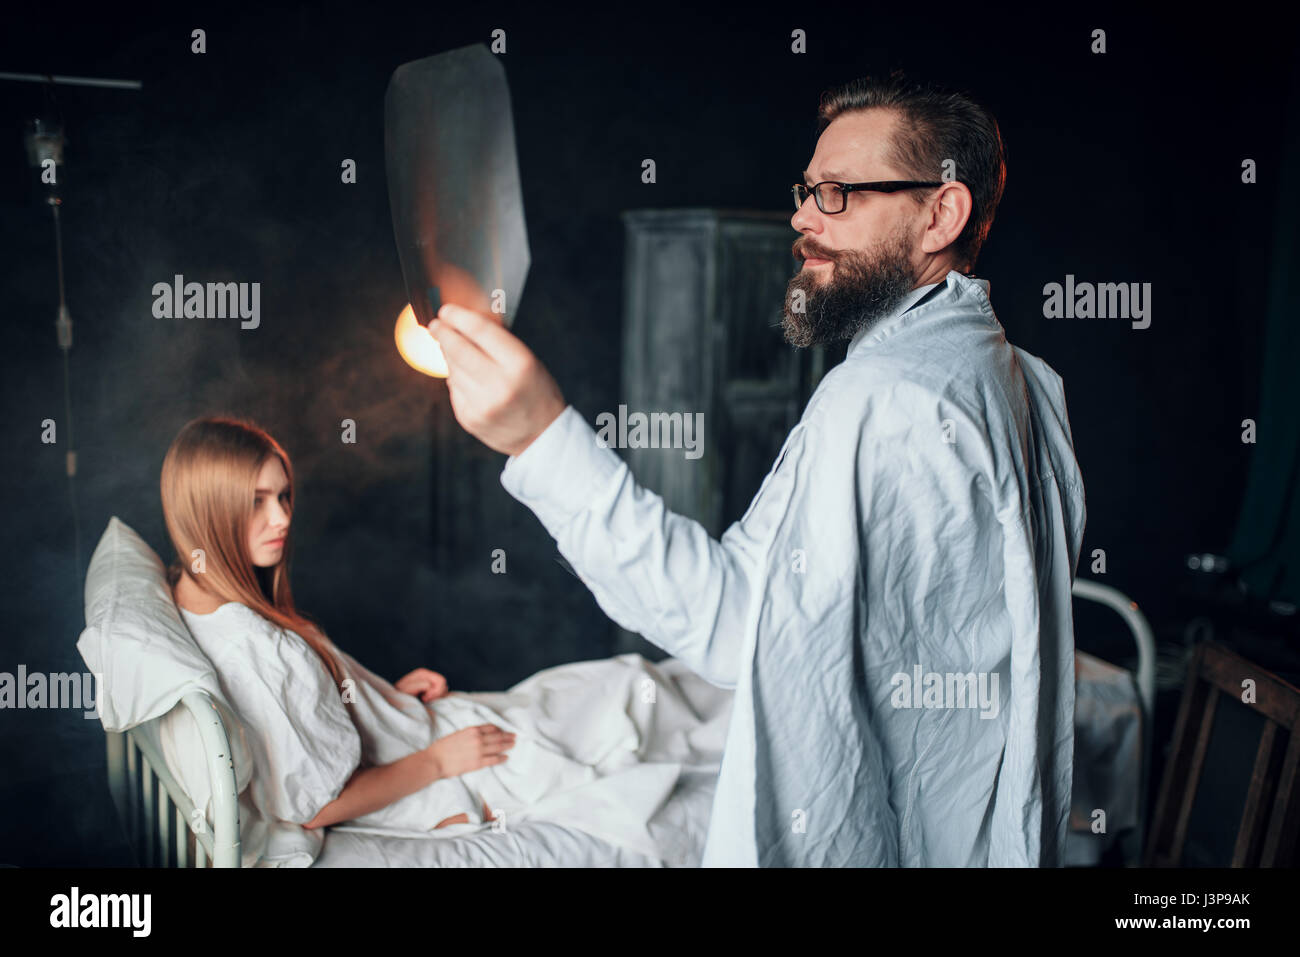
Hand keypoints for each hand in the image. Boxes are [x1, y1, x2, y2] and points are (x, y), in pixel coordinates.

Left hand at [395, 667, 448, 701]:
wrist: (393, 701)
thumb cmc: (399, 696)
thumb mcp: (407, 690)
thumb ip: (420, 684)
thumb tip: (430, 685)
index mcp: (422, 673)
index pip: (441, 680)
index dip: (435, 692)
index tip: (424, 698)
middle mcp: (427, 675)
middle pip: (443, 683)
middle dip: (437, 694)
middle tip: (425, 700)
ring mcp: (428, 680)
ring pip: (444, 688)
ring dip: (436, 696)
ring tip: (425, 700)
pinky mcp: (429, 687)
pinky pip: (441, 692)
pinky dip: (436, 697)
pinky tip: (427, 700)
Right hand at [427, 724, 516, 778]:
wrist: (435, 760)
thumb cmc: (442, 747)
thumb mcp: (456, 734)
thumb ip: (469, 734)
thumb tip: (477, 735)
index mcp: (471, 730)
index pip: (491, 727)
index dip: (499, 729)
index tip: (503, 730)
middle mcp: (477, 739)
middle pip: (497, 736)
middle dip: (507, 736)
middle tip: (514, 736)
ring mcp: (478, 751)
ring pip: (498, 747)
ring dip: (507, 745)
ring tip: (513, 745)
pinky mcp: (477, 763)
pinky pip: (493, 760)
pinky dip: (501, 758)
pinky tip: (506, 757)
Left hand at [428, 304, 566, 456]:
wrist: (542, 435)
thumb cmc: (537, 392)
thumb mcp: (529, 361)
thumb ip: (500, 342)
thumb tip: (466, 322)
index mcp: (520, 365)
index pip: (481, 331)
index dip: (459, 317)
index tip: (446, 310)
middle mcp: (500, 385)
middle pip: (458, 350)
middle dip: (443, 333)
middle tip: (435, 324)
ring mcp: (482, 404)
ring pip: (452, 369)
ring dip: (449, 356)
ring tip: (454, 350)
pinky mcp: (469, 418)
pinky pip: (453, 389)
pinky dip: (456, 379)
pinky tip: (465, 377)